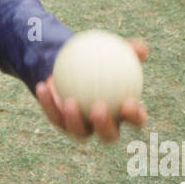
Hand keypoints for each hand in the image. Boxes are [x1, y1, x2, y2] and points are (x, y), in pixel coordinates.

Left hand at [34, 39, 148, 141]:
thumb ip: (130, 50)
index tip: (129, 102)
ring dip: (74, 120)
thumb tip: (141, 48)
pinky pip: (54, 115)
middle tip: (99, 106)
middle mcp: (104, 127)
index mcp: (123, 114)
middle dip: (105, 126)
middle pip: (108, 135)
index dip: (135, 116)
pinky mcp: (61, 123)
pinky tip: (43, 86)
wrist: (75, 66)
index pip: (135, 120)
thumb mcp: (115, 52)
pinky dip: (48, 102)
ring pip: (79, 132)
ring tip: (71, 102)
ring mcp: (82, 129)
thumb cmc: (102, 61)